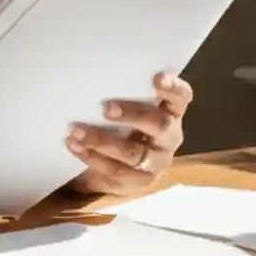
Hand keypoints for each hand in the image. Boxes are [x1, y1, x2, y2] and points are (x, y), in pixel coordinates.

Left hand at [66, 72, 191, 195]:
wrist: (110, 168)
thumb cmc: (119, 126)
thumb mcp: (124, 108)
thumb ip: (119, 94)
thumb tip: (88, 74)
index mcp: (170, 112)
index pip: (181, 97)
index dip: (172, 87)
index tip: (157, 78)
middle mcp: (169, 136)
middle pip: (159, 124)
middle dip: (132, 115)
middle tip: (106, 108)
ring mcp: (156, 161)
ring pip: (133, 152)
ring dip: (101, 141)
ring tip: (76, 131)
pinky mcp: (138, 181)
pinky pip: (115, 170)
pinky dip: (91, 157)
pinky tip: (74, 146)